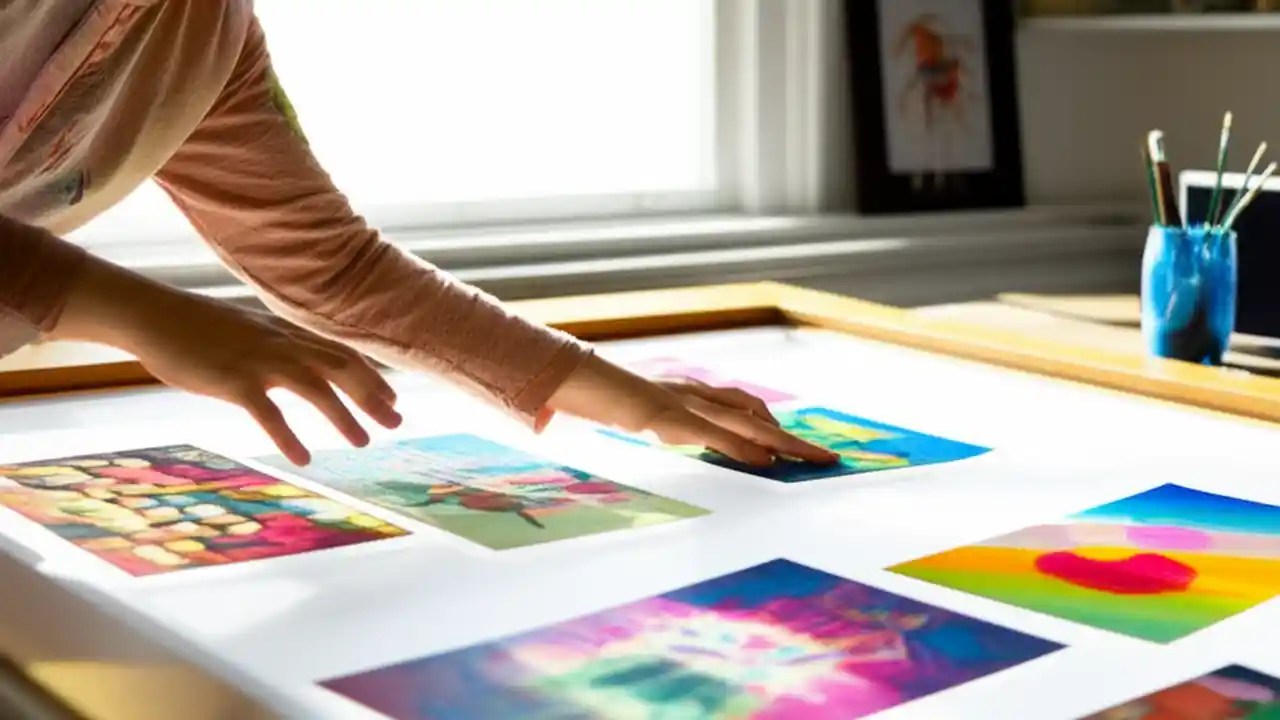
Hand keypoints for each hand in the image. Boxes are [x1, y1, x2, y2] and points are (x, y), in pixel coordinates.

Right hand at [50, 257, 399, 464]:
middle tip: (397, 422)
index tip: (393, 397)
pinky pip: (269, 413)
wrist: (153, 315)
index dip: (370, 375)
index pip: (340, 353)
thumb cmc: (195, 327)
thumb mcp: (245, 330)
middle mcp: (281, 344)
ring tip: (363, 442)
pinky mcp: (234, 381)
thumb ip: (272, 344)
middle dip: (373, 395)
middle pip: (340, 368)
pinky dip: (289, 436)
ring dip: (344, 416)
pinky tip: (304, 458)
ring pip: (316, 388)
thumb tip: (291, 361)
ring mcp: (259, 361)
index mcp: (284, 334)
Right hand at [546, 354, 838, 466]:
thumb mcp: (643, 414)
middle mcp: (696, 394)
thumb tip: (682, 440)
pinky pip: (715, 433)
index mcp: (691, 393)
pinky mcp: (672, 416)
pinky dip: (743, 446)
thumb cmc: (605, 397)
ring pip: (745, 423)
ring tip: (811, 458)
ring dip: (782, 441)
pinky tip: (765, 459)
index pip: (744, 409)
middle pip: (756, 416)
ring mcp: (685, 404)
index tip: (799, 446)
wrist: (575, 375)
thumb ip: (665, 424)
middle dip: (793, 438)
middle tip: (826, 458)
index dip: (774, 426)